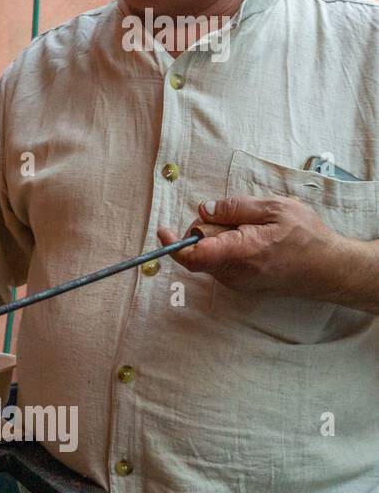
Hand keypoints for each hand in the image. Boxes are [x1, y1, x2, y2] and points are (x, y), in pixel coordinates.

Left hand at [157, 195, 341, 297]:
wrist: (329, 269)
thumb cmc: (306, 236)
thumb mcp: (274, 209)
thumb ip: (235, 207)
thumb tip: (204, 209)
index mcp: (240, 252)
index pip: (193, 254)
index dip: (173, 243)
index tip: (163, 230)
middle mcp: (234, 272)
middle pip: (200, 249)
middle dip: (206, 228)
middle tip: (235, 217)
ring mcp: (237, 282)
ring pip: (210, 255)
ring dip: (220, 238)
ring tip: (252, 229)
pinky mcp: (241, 284)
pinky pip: (222, 262)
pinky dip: (228, 247)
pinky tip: (254, 240)